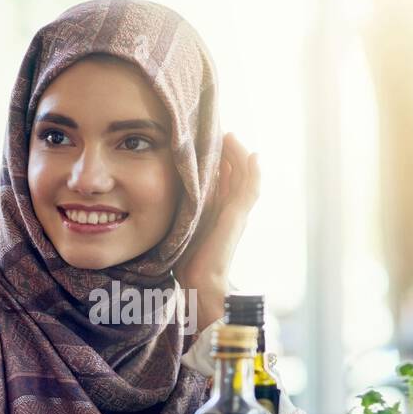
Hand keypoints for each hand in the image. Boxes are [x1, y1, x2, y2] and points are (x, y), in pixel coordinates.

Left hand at [174, 132, 260, 332]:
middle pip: (232, 172)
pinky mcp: (239, 217)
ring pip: (243, 175)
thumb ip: (177, 212)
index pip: (219, 178)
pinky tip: (252, 155)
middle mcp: (228, 209)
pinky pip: (251, 188)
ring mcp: (236, 212)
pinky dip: (253, 172)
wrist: (199, 284)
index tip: (202, 139)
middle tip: (216, 129)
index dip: (214, 158)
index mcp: (214, 211)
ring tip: (229, 135)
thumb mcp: (178, 228)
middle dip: (225, 151)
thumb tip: (158, 196)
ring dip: (238, 154)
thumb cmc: (185, 262)